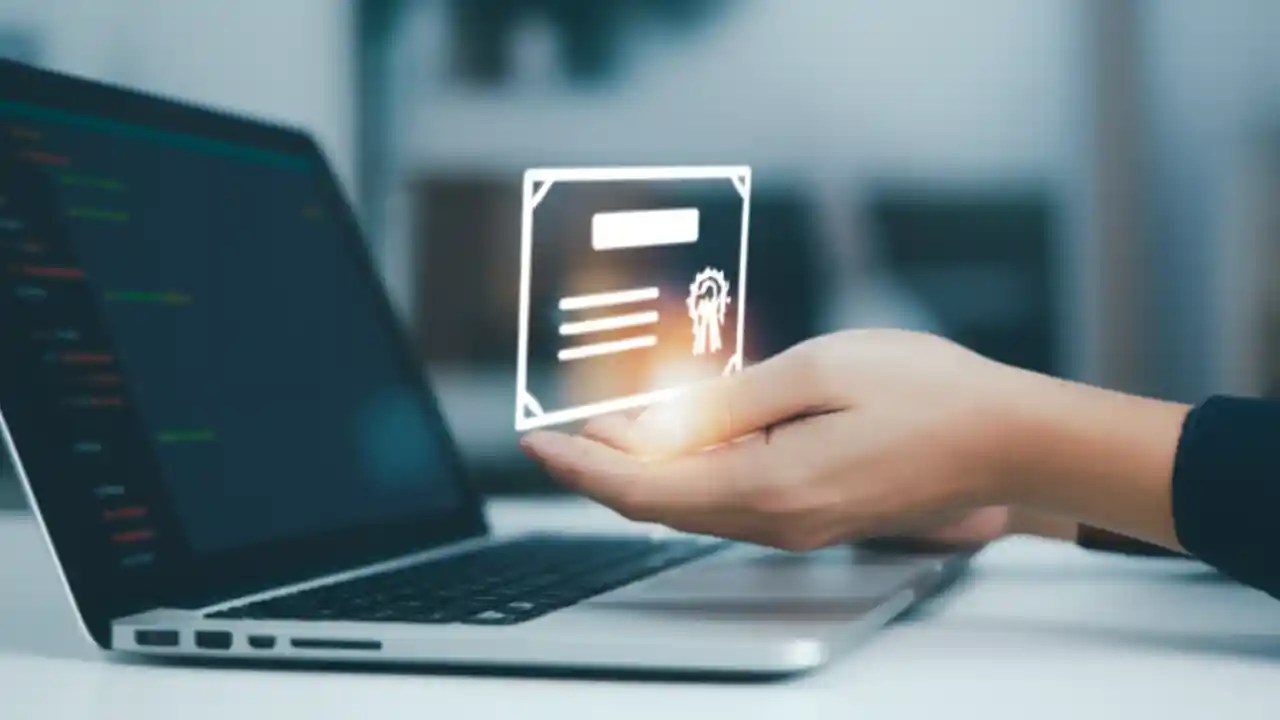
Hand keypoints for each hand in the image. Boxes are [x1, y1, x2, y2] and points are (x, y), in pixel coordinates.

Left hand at [521, 330, 1039, 549]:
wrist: (1006, 438)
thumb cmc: (926, 392)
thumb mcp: (815, 371)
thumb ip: (727, 404)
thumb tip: (656, 427)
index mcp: (768, 486)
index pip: (644, 488)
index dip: (583, 465)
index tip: (537, 442)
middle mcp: (775, 520)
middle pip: (660, 503)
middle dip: (602, 467)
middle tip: (562, 430)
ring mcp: (796, 524)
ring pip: (691, 502)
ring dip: (644, 468)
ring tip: (607, 426)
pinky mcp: (813, 514)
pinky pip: (729, 498)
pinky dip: (689, 471)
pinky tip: (681, 437)